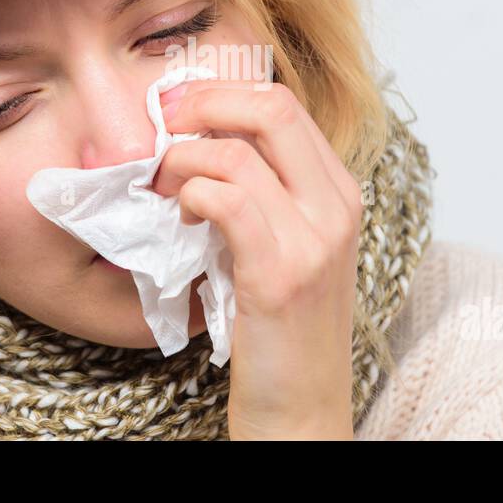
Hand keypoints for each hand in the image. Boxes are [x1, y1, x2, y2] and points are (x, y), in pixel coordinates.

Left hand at [151, 80, 362, 439]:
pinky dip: (191, 194)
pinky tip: (182, 214)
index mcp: (340, 192)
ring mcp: (314, 240)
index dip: (223, 92)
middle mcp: (337, 206)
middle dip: (203, 103)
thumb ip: (264, 193)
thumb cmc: (283, 330)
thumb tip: (201, 142)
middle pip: (272, 107)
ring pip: (238, 153)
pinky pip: (226, 201)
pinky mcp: (280, 275)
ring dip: (182, 158)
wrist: (302, 410)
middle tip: (163, 124)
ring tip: (163, 183)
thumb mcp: (288, 246)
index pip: (284, 104)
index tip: (180, 105)